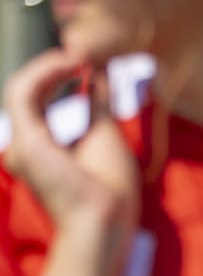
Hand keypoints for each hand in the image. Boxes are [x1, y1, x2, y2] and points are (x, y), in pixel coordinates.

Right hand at [3, 50, 138, 231]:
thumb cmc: (110, 189)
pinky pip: (22, 92)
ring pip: (19, 89)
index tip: (85, 62)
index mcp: (42, 149)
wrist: (104, 221)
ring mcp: (20, 144)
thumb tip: (100, 76)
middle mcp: (24, 147)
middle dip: (49, 68)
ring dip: (46, 65)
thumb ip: (98, 105)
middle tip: (80, 54)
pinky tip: (69, 63)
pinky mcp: (25, 140)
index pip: (38, 102)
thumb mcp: (106, 135)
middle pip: (27, 93)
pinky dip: (43, 72)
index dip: (56, 76)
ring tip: (75, 56)